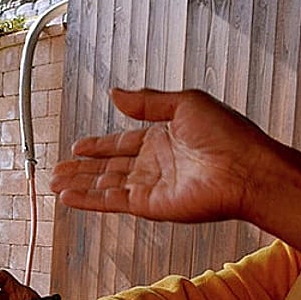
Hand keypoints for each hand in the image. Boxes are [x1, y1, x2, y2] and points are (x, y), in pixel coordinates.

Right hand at [49, 87, 300, 273]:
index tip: (77, 146)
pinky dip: (89, 200)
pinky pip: (113, 202)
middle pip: (108, 168)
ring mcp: (151, 186)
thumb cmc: (227, 135)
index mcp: (162, 139)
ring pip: (105, 186)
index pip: (121, 144)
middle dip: (82, 169)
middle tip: (57, 170)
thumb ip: (148, 102)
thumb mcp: (185, 104)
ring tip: (54, 184)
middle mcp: (154, 164)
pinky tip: (69, 198)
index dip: (98, 145)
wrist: (247, 170)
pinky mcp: (150, 205)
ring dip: (79, 186)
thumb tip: (115, 94)